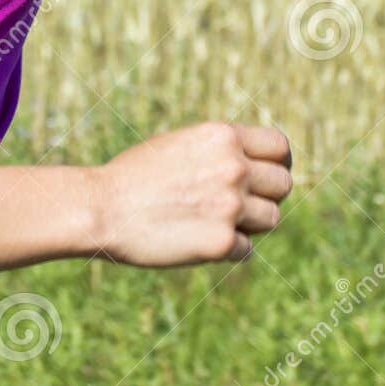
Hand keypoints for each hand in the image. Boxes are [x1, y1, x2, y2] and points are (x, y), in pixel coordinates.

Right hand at [93, 120, 292, 266]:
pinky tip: (197, 241)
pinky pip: (246, 249)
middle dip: (266, 195)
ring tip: (214, 222)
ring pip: (270, 219)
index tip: (269, 175)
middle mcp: (233, 167)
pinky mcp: (222, 242)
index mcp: (222, 136)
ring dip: (250, 224)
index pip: (280, 146)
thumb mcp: (179, 145)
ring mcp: (231, 205)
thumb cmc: (133, 176)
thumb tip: (254, 167)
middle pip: (283, 184)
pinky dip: (227, 249)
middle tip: (240, 205)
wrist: (102, 208)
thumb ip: (219, 152)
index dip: (278, 162)